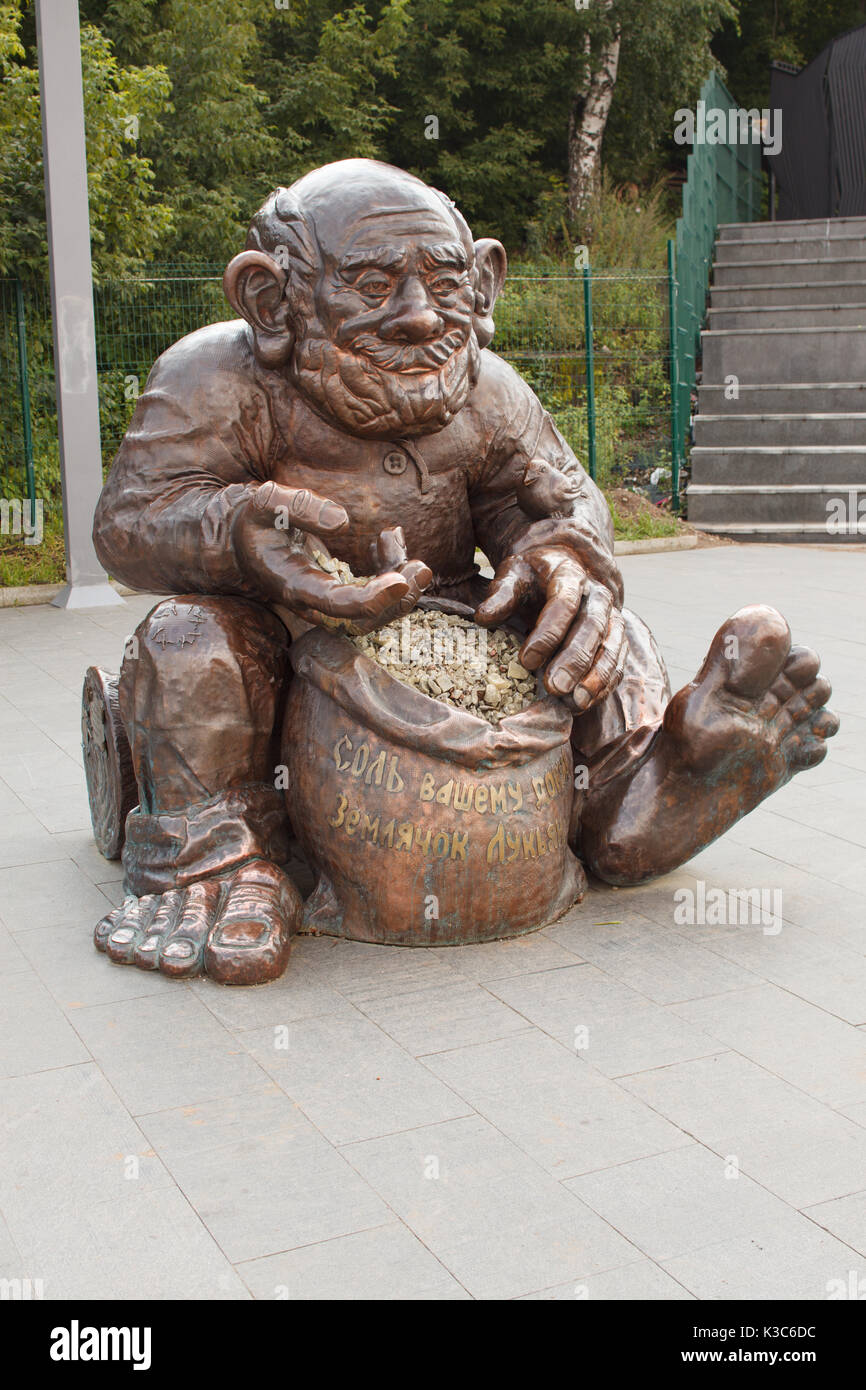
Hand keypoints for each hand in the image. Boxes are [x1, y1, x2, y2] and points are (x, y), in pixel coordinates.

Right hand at [232, 482, 430, 625]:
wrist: (247, 539)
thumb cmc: (258, 520)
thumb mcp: (266, 502)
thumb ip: (299, 506)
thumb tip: (342, 521)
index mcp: (293, 585)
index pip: (334, 604)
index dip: (369, 599)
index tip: (399, 582)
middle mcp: (311, 603)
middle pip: (361, 621)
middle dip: (397, 600)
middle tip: (422, 568)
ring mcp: (327, 603)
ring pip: (373, 614)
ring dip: (403, 592)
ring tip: (419, 562)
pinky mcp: (339, 593)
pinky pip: (373, 595)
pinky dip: (391, 572)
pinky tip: (389, 538)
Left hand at [475, 544, 625, 711]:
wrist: (559, 568)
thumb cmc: (531, 577)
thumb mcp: (512, 576)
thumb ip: (501, 595)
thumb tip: (483, 617)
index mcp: (569, 575)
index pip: (564, 603)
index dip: (547, 633)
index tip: (526, 661)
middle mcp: (597, 595)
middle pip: (592, 626)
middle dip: (575, 659)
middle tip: (555, 687)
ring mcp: (611, 617)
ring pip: (612, 646)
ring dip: (597, 677)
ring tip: (576, 702)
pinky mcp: (616, 638)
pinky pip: (618, 662)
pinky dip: (604, 685)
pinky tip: (584, 704)